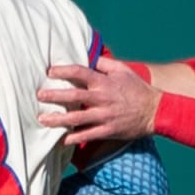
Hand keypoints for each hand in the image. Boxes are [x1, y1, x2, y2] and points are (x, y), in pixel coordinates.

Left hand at [37, 56, 160, 145]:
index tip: (50, 72)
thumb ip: (104, 63)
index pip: (80, 72)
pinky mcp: (108, 130)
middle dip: (54, 95)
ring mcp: (105, 116)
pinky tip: (62, 140)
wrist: (155, 111)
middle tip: (39, 95)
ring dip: (58, 119)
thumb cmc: (137, 89)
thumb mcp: (123, 70)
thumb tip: (88, 55)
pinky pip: (88, 135)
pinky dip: (74, 138)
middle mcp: (102, 98)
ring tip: (43, 120)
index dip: (64, 70)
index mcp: (104, 82)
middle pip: (74, 95)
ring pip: (77, 118)